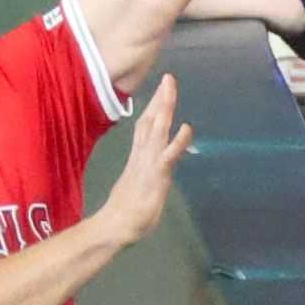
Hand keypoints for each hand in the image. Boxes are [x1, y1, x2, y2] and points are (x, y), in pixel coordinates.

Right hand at [98, 74, 194, 247]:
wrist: (117, 225)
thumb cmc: (127, 212)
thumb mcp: (136, 186)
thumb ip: (141, 174)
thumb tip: (143, 171)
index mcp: (138, 157)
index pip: (145, 126)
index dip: (153, 108)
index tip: (160, 91)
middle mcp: (143, 155)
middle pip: (151, 120)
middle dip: (161, 99)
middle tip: (169, 78)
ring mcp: (149, 163)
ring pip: (158, 130)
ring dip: (166, 108)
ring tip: (172, 88)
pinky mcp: (156, 175)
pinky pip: (169, 155)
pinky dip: (179, 140)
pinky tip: (187, 128)